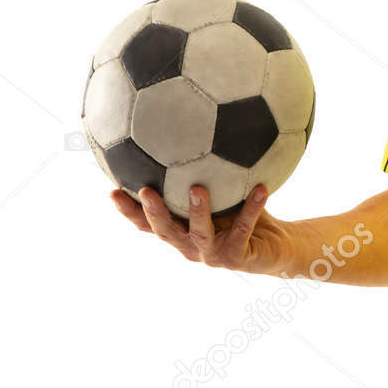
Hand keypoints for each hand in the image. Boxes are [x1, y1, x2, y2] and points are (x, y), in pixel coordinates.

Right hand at [111, 184, 294, 276]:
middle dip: (153, 212)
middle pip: (166, 231)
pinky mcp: (238, 258)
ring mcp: (213, 254)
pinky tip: (260, 188)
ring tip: (197, 189)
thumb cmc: (243, 214)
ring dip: (198, 211)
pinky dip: (252, 207)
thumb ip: (204, 172)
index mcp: (181, 232)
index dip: (129, 211)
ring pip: (201, 233)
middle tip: (145, 189)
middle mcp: (191, 246)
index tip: (112, 190)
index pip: (148, 223)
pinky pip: (245, 228)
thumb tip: (189, 129)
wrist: (276, 247)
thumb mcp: (224, 191)